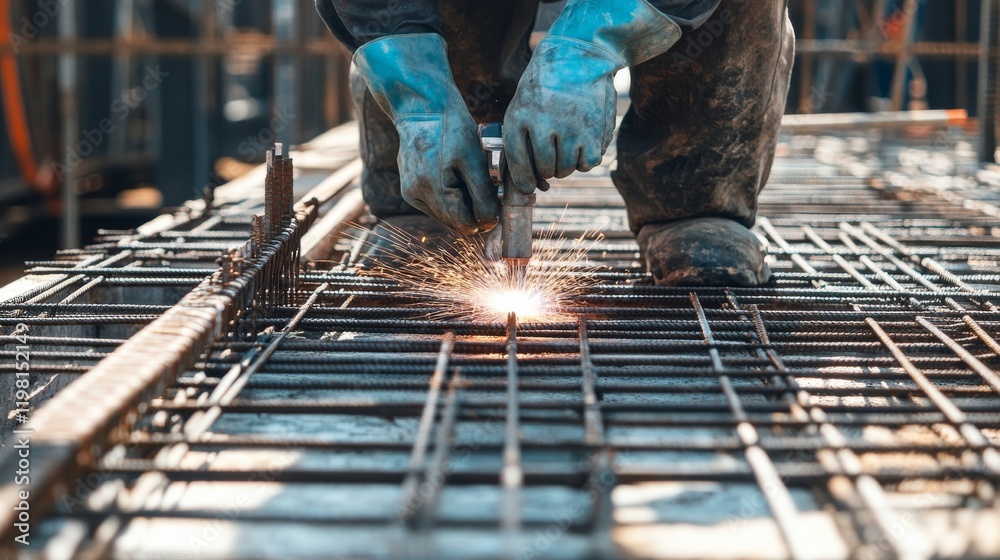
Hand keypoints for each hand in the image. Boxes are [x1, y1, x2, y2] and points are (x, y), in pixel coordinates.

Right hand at [354, 34, 499, 233]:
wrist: (422, 107)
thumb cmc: (452, 129)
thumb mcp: (475, 159)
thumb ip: (483, 194)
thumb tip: (489, 222)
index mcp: (434, 188)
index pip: (464, 224)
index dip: (485, 219)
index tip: (497, 204)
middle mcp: (416, 195)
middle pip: (454, 222)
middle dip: (472, 211)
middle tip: (487, 189)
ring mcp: (409, 193)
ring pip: (444, 216)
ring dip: (460, 205)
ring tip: (469, 179)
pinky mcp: (407, 189)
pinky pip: (434, 205)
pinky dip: (449, 198)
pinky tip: (455, 177)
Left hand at [504, 38, 617, 193]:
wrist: (578, 55)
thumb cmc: (545, 86)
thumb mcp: (522, 105)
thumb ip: (520, 141)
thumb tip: (527, 183)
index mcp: (520, 117)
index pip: (519, 162)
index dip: (523, 180)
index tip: (527, 187)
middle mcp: (545, 125)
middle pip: (546, 169)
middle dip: (546, 169)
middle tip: (550, 157)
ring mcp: (571, 129)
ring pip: (566, 169)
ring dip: (565, 164)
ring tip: (565, 146)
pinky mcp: (595, 130)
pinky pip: (588, 163)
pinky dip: (584, 160)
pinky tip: (581, 144)